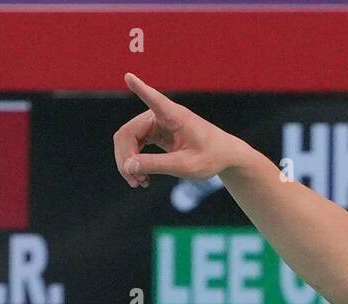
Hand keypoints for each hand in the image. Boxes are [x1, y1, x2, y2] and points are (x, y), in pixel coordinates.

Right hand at [113, 72, 246, 187]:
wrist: (222, 156)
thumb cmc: (210, 157)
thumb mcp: (185, 166)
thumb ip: (157, 165)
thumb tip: (128, 166)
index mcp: (174, 116)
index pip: (154, 99)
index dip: (140, 89)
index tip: (129, 76)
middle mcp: (160, 115)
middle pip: (127, 133)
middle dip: (125, 158)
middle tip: (134, 182)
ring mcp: (155, 122)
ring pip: (127, 140)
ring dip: (127, 162)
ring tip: (138, 183)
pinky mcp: (154, 132)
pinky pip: (134, 145)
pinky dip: (134, 162)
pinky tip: (141, 178)